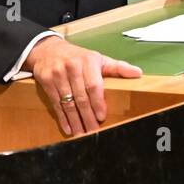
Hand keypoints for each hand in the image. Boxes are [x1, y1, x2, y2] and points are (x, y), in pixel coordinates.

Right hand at [22, 36, 142, 136]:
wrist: (48, 49)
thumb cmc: (78, 57)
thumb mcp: (98, 59)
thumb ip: (118, 68)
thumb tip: (138, 73)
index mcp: (88, 61)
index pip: (93, 85)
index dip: (98, 102)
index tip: (101, 117)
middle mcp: (72, 67)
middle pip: (81, 97)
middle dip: (87, 117)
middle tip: (93, 131)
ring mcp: (57, 74)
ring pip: (68, 103)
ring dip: (76, 121)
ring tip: (82, 134)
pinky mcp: (46, 81)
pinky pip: (55, 103)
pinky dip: (62, 118)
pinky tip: (69, 128)